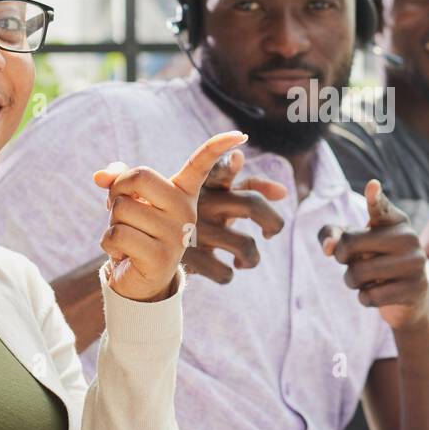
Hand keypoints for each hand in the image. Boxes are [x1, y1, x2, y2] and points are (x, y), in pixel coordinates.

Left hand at [93, 131, 246, 301]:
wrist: (139, 279)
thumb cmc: (136, 231)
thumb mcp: (128, 201)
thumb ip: (117, 179)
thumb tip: (100, 176)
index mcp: (183, 193)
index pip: (201, 164)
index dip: (217, 147)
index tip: (241, 134)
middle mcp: (186, 210)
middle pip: (139, 176)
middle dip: (117, 191)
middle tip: (120, 210)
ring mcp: (177, 234)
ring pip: (122, 209)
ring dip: (113, 224)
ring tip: (129, 238)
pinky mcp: (161, 257)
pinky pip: (117, 235)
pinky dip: (110, 244)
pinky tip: (126, 254)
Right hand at [180, 148, 287, 283]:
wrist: (144, 247)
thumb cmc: (192, 215)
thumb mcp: (215, 196)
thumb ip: (248, 187)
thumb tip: (284, 192)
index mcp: (204, 185)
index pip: (220, 169)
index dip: (229, 163)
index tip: (238, 155)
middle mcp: (201, 204)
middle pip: (252, 205)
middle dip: (273, 221)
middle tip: (271, 233)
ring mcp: (196, 232)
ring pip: (246, 246)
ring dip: (252, 257)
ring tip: (245, 260)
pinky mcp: (190, 259)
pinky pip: (225, 272)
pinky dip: (229, 274)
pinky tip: (226, 270)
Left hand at [319, 180, 428, 331]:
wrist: (408, 296)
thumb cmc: (374, 260)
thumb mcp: (352, 245)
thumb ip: (332, 236)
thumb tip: (328, 248)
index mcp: (394, 220)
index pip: (380, 207)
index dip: (374, 198)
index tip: (371, 185)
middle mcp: (408, 237)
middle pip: (351, 242)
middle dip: (341, 256)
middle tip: (350, 261)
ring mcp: (414, 263)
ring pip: (358, 273)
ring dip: (351, 281)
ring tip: (364, 278)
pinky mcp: (414, 288)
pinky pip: (370, 296)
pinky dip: (364, 298)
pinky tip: (377, 293)